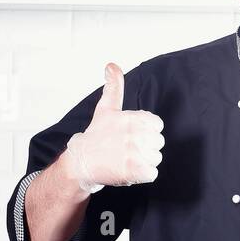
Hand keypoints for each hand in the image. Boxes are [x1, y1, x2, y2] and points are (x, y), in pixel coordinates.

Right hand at [65, 63, 164, 189]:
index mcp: (135, 118)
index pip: (157, 126)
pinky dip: (142, 175)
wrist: (81, 162)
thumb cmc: (96, 136)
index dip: (145, 132)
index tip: (129, 135)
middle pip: (158, 143)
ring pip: (156, 158)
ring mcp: (137, 153)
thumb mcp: (106, 108)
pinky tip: (127, 169)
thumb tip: (112, 65)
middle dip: (145, 147)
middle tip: (125, 149)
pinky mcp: (136, 171)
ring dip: (143, 162)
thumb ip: (114, 87)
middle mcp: (138, 135)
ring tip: (125, 159)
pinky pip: (152, 173)